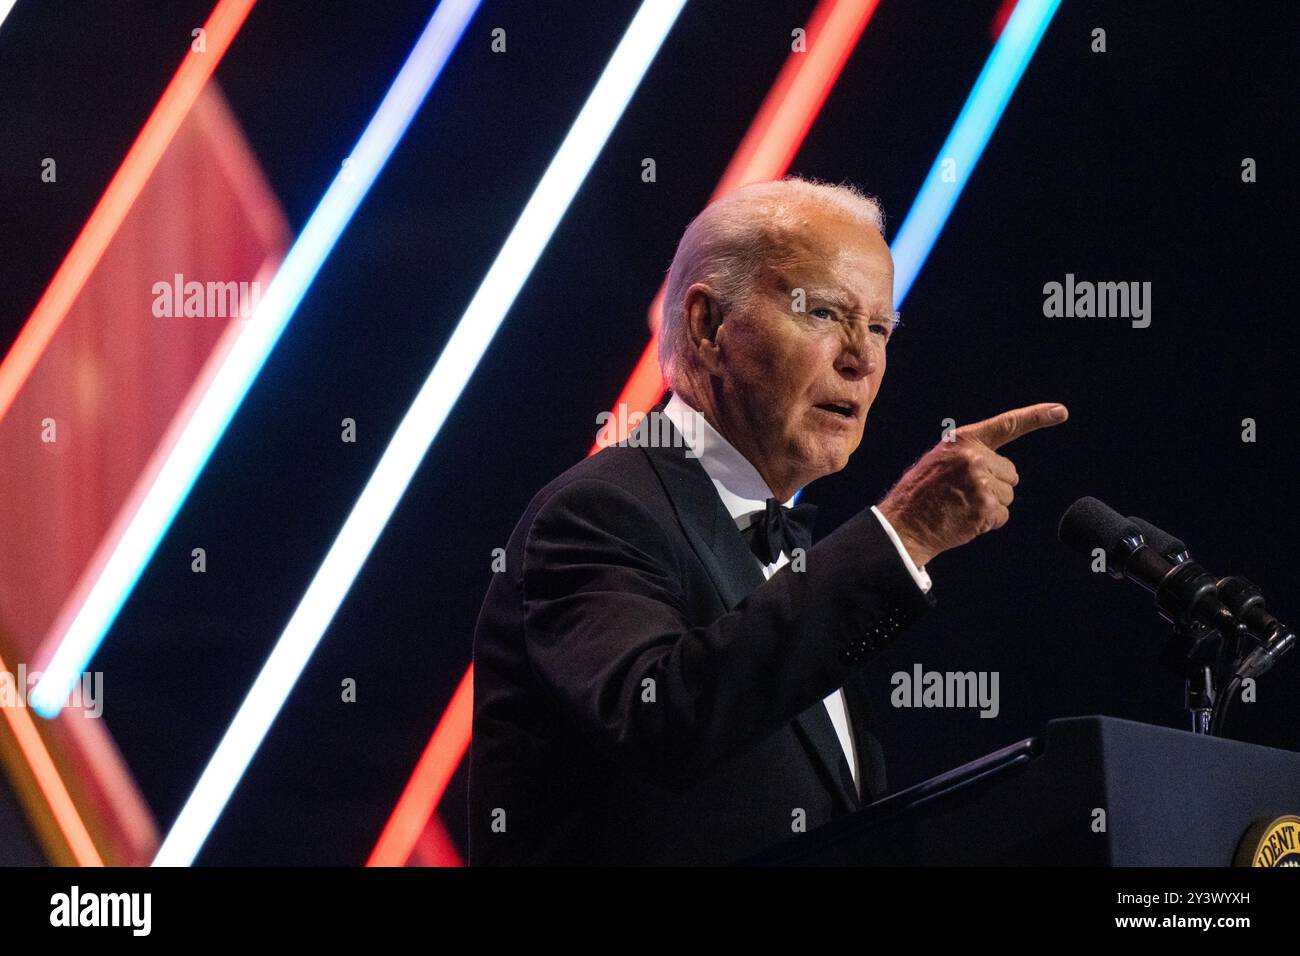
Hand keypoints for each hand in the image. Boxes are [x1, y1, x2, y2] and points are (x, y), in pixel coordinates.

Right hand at [876, 403, 1068, 566]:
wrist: (903, 525)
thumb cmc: (921, 494)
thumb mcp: (941, 461)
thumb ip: (970, 456)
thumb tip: (1006, 471)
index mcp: (962, 440)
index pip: (1006, 425)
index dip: (1036, 417)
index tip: (1060, 411)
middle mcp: (974, 457)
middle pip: (1010, 472)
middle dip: (994, 485)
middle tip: (963, 494)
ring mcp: (981, 482)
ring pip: (1008, 495)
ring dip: (990, 505)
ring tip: (961, 506)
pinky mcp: (986, 507)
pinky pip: (1003, 515)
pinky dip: (988, 522)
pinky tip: (965, 519)